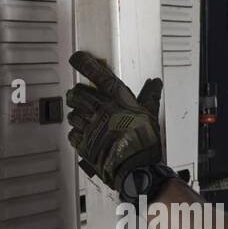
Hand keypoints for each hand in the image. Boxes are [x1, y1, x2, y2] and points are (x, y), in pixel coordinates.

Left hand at [65, 50, 163, 193]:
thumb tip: (155, 83)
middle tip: (78, 95)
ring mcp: (90, 126)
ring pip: (72, 113)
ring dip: (75, 113)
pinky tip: (81, 133)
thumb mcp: (151, 115)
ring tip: (81, 116)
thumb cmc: (144, 144)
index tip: (77, 58)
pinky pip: (72, 133)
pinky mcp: (84, 143)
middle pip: (78, 93)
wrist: (135, 170)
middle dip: (76, 93)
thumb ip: (150, 97)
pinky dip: (75, 132)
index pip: (98, 74)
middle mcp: (101, 109)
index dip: (84, 63)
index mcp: (118, 100)